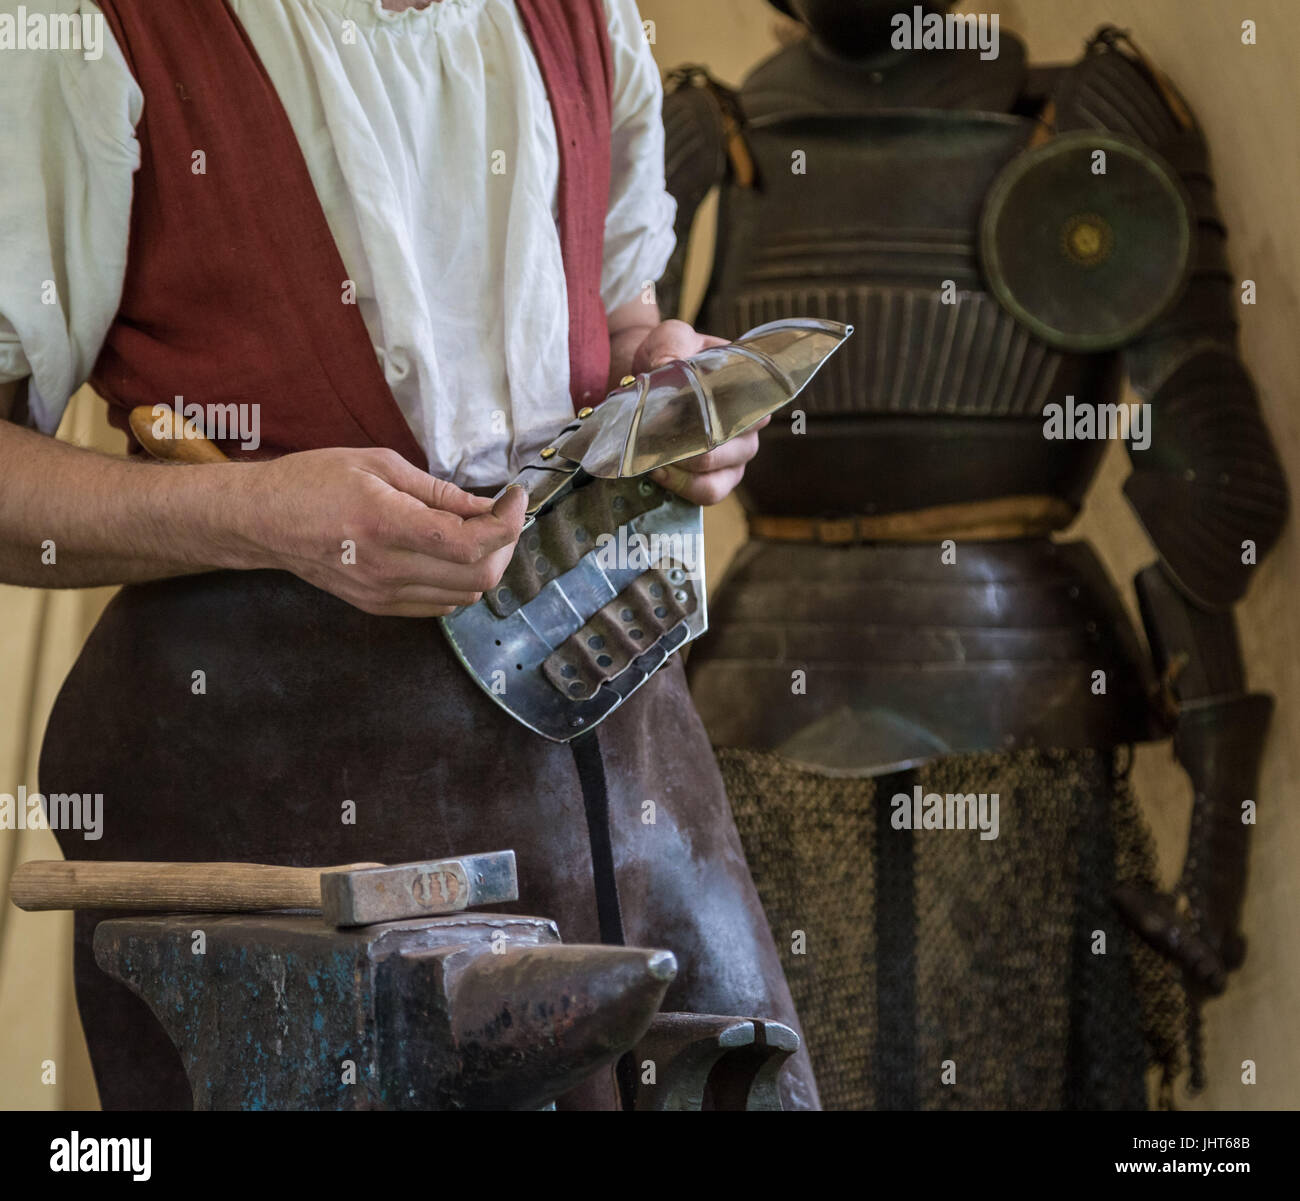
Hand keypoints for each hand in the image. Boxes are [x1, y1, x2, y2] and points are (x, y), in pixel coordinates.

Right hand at [238, 447, 526, 616]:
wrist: (263, 522)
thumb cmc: (313, 481)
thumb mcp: (378, 465)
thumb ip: (437, 491)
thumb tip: (485, 506)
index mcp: (385, 523)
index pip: (470, 543)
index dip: (507, 523)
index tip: (515, 499)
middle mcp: (386, 567)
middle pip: (477, 576)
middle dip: (504, 545)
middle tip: (500, 515)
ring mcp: (382, 593)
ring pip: (464, 595)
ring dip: (483, 564)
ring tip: (477, 532)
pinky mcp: (378, 606)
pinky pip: (440, 605)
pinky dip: (459, 581)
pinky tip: (450, 554)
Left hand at [629, 319, 766, 505]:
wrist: (653, 377)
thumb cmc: (670, 356)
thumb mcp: (671, 338)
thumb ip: (672, 344)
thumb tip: (666, 367)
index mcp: (749, 389)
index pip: (749, 406)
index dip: (714, 411)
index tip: (676, 407)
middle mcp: (750, 426)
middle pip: (729, 447)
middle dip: (687, 444)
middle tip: (653, 434)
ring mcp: (737, 456)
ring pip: (717, 474)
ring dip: (681, 468)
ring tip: (653, 454)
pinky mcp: (720, 479)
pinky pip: (708, 493)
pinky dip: (682, 486)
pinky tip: (659, 471)